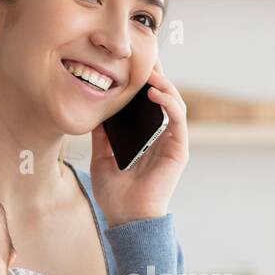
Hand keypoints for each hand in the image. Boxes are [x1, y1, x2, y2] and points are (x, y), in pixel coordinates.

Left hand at [89, 58, 188, 226]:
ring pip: (173, 102)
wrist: (126, 219)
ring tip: (149, 70)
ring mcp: (172, 142)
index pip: (147, 103)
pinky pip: (177, 118)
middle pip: (163, 97)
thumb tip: (96, 112)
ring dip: (163, 83)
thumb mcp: (101, 158)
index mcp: (146, 138)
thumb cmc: (115, 195)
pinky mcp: (178, 149)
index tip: (130, 64)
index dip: (142, 82)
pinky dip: (168, 101)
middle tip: (142, 55)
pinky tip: (154, 91)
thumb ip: (102, 135)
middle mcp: (161, 137)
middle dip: (155, 75)